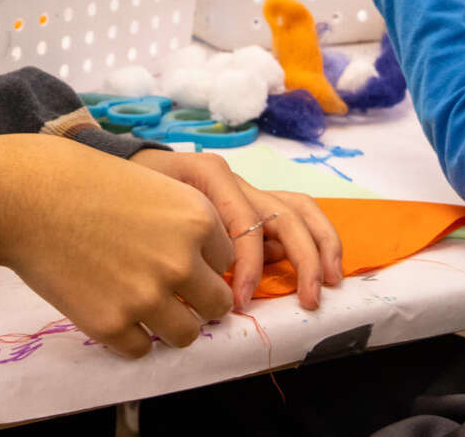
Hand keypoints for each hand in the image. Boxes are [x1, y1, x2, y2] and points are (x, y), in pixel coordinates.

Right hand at [0, 134, 233, 357]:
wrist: (28, 196)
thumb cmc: (84, 181)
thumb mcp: (153, 185)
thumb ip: (184, 224)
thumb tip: (203, 267)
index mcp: (197, 219)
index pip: (227, 262)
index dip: (202, 263)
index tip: (178, 259)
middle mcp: (180, 261)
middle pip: (216, 304)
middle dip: (196, 301)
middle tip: (169, 292)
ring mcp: (147, 297)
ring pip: (186, 335)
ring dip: (169, 325)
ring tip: (142, 307)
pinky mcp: (112, 325)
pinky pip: (140, 349)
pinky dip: (129, 336)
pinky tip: (110, 310)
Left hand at [130, 149, 343, 310]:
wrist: (131, 163)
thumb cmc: (135, 185)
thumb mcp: (145, 202)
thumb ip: (175, 233)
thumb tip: (206, 279)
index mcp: (213, 177)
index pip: (246, 224)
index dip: (249, 267)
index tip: (239, 301)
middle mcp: (239, 182)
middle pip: (286, 213)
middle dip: (305, 257)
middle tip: (311, 297)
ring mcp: (250, 191)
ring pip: (300, 208)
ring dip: (322, 244)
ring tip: (332, 280)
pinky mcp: (254, 204)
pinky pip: (294, 214)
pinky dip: (314, 239)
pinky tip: (322, 267)